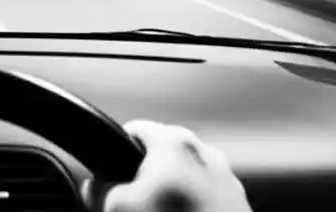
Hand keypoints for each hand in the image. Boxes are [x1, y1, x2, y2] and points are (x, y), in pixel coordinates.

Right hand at [82, 120, 251, 211]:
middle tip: (133, 206)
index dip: (115, 153)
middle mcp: (206, 153)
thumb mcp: (117, 207)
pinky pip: (205, 200)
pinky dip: (192, 209)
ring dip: (171, 196)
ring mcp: (228, 181)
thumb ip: (100, 189)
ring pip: (186, 180)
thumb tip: (95, 185)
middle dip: (146, 177)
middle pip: (161, 156)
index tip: (110, 177)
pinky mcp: (240, 207)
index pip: (133, 130)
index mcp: (175, 141)